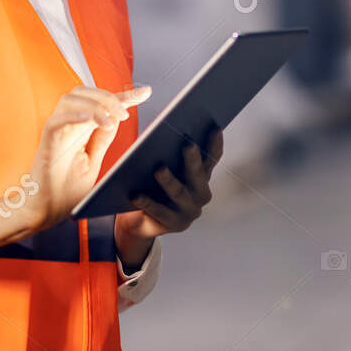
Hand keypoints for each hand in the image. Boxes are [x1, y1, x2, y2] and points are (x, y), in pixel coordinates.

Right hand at [26, 84, 152, 232]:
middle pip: (84, 93)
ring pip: (69, 100)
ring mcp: (56, 133)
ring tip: (108, 121)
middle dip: (107, 97)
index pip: (101, 103)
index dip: (124, 95)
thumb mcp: (93, 162)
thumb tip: (117, 118)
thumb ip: (102, 140)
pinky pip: (55, 122)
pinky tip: (90, 118)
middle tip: (124, 114)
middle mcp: (68, 126)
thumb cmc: (65, 190)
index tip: (145, 92)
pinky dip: (72, 115)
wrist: (46, 211)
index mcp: (80, 130)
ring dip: (93, 105)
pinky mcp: (46, 144)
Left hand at [114, 125, 224, 262]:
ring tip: (159, 169)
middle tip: (188, 144)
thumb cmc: (152, 185)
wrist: (142, 220)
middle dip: (193, 159)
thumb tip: (162, 132)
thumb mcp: (162, 167)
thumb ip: (166, 153)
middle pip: (198, 175)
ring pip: (179, 193)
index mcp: (202, 177)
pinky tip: (136, 195)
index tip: (214, 126)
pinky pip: (159, 212)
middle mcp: (201, 194)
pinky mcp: (174, 224)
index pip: (211, 158)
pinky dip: (147, 202)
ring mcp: (189, 211)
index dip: (214, 143)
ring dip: (169, 181)